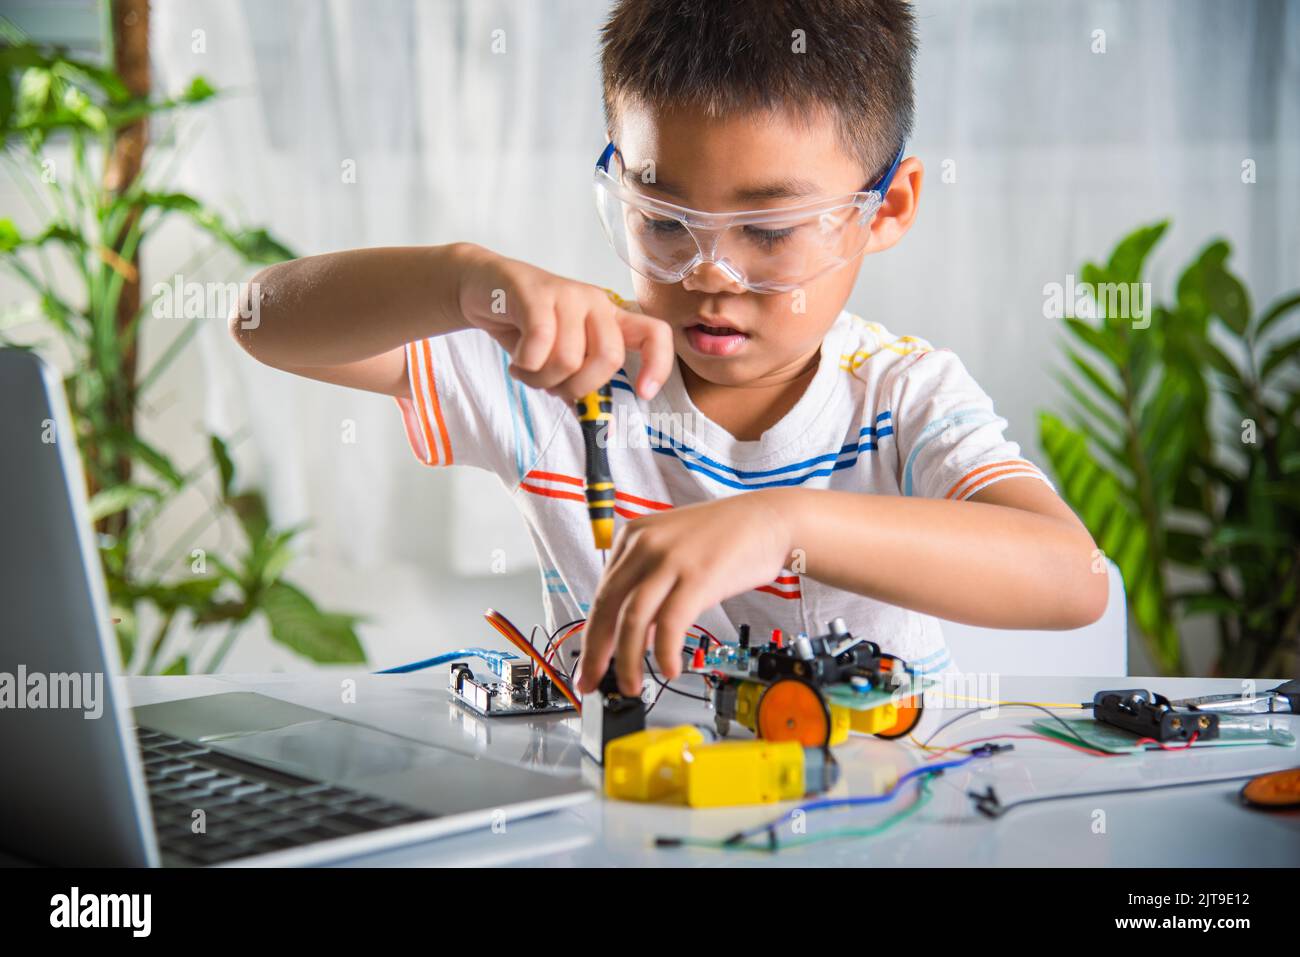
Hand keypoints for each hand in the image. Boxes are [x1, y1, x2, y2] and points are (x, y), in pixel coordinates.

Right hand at [454, 245, 672, 400]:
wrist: (480, 285)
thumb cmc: (524, 325)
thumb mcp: (557, 355)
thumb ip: (578, 383)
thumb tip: (597, 421)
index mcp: (610, 319)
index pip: (655, 334)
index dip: (658, 365)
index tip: (643, 394)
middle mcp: (595, 303)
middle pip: (609, 358)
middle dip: (576, 387)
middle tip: (551, 386)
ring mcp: (568, 294)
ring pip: (569, 357)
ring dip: (541, 378)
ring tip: (525, 370)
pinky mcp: (536, 292)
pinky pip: (541, 340)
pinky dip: (525, 364)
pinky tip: (517, 361)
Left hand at [576, 491, 794, 696]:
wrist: (769, 520)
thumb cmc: (726, 538)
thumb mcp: (674, 551)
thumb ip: (650, 585)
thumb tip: (636, 634)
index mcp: (634, 537)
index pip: (602, 594)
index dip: (591, 635)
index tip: (589, 662)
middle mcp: (646, 545)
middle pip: (607, 607)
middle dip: (596, 653)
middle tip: (593, 682)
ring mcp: (670, 559)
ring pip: (632, 619)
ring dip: (627, 660)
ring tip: (631, 684)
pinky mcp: (697, 576)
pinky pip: (670, 624)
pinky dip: (665, 652)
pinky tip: (668, 668)